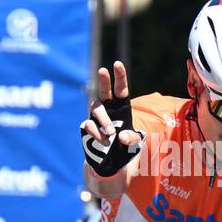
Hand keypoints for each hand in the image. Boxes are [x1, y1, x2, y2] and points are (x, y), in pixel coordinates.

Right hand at [81, 61, 143, 176]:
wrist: (110, 158)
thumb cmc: (125, 144)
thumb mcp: (134, 142)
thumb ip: (131, 138)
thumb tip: (121, 137)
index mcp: (121, 107)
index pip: (121, 89)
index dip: (119, 76)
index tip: (117, 63)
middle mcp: (107, 108)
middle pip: (104, 91)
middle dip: (104, 80)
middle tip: (103, 70)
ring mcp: (96, 117)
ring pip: (96, 109)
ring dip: (103, 119)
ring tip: (111, 132)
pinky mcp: (88, 127)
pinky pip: (89, 125)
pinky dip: (97, 133)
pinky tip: (105, 142)